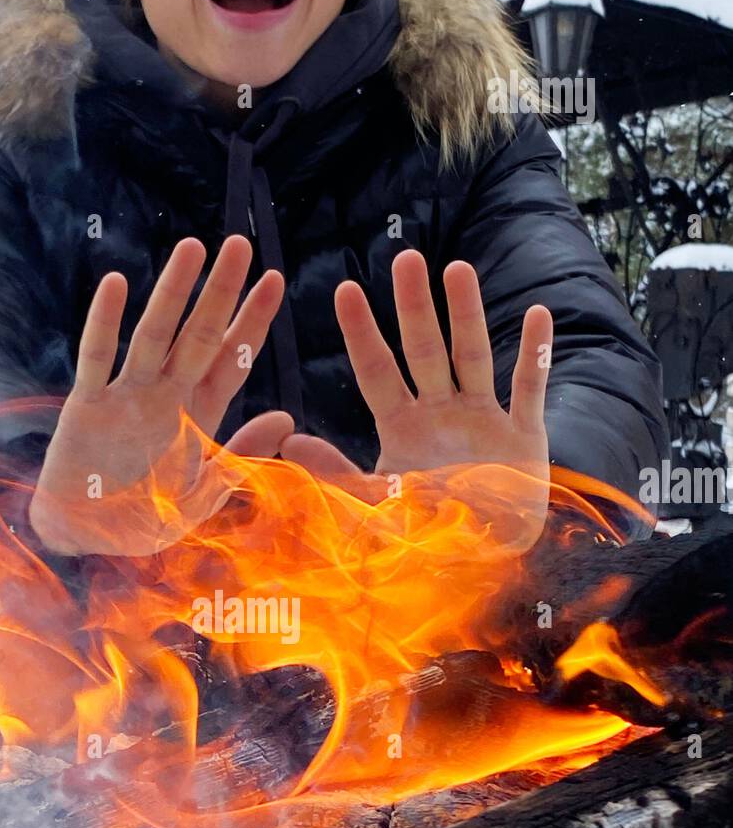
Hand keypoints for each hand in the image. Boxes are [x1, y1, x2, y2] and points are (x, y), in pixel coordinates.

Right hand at [29, 236, 292, 555]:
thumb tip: (286, 418)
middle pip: (198, 335)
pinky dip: (105, 323)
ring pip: (154, 335)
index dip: (252, 321)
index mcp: (197, 416)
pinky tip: (115, 284)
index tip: (275, 280)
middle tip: (242, 245)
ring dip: (173, 293)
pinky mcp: (87, 406)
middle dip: (221, 292)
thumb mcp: (200, 498)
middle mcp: (165, 396)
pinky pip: (97, 358)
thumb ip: (238, 459)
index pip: (232, 359)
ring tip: (192, 248)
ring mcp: (125, 396)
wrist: (83, 540)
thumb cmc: (142, 520)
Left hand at [270, 251, 553, 544]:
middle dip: (414, 306)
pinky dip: (536, 356)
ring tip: (458, 269)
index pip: (376, 371)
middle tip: (405, 257)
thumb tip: (287, 441)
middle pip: (424, 350)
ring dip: (467, 315)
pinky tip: (539, 314)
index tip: (344, 290)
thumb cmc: (424, 541)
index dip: (361, 332)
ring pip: (473, 356)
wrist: (483, 569)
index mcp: (402, 429)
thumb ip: (334, 472)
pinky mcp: (523, 438)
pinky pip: (529, 389)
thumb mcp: (373, 506)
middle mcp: (441, 416)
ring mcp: (483, 421)